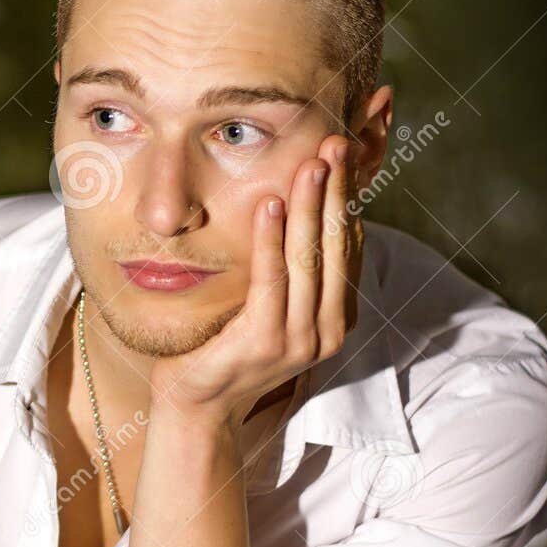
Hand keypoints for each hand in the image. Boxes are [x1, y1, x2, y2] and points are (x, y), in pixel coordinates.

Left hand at [149, 134, 363, 428]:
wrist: (197, 404)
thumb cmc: (227, 344)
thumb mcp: (269, 301)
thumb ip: (288, 264)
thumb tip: (294, 203)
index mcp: (336, 316)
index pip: (349, 245)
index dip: (349, 197)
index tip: (348, 152)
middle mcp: (328, 329)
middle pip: (337, 246)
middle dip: (338, 191)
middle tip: (337, 143)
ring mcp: (301, 339)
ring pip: (310, 259)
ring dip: (311, 206)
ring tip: (312, 163)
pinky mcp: (266, 341)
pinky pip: (272, 280)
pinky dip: (271, 240)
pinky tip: (270, 205)